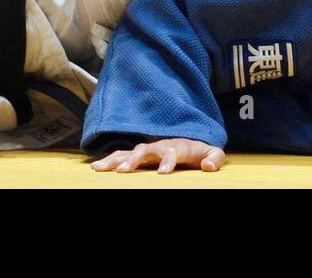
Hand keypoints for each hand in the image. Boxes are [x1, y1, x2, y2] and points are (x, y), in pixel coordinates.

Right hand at [91, 138, 225, 173]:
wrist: (188, 138)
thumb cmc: (200, 151)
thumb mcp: (213, 153)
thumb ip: (214, 159)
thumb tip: (207, 167)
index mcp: (178, 146)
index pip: (173, 151)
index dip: (168, 160)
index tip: (164, 172)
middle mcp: (160, 145)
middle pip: (146, 150)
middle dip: (134, 159)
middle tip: (124, 171)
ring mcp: (148, 149)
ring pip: (130, 151)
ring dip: (117, 160)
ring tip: (102, 168)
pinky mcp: (139, 154)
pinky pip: (122, 154)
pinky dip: (109, 159)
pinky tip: (97, 166)